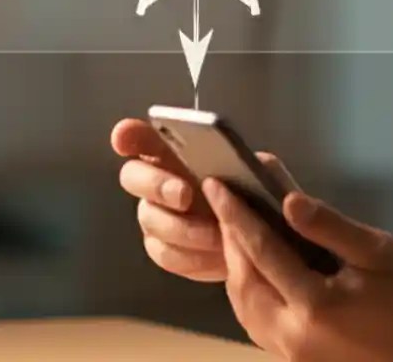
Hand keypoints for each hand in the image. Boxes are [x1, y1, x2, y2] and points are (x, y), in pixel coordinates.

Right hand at [110, 118, 300, 282]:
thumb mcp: (268, 177)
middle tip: (185, 195)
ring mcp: (156, 216)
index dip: (128, 135)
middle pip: (133, 176)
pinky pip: (165, 253)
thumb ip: (259, 167)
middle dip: (157, 184)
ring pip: (150, 219)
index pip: (141, 137)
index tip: (125, 137)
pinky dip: (193, 256)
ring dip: (184, 228)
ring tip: (219, 235)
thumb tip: (251, 164)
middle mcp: (158, 180)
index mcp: (178, 152)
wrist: (265, 245)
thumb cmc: (260, 200)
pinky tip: (217, 256)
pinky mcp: (164, 248)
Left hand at [202, 179, 392, 361]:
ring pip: (245, 309)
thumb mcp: (380, 252)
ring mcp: (295, 355)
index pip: (260, 250)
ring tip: (237, 233)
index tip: (219, 185)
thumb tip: (288, 201)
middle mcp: (295, 336)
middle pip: (242, 283)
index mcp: (316, 305)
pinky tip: (259, 272)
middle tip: (224, 205)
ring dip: (237, 270)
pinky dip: (251, 295)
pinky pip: (260, 326)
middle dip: (230, 241)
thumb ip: (330, 227)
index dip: (236, 214)